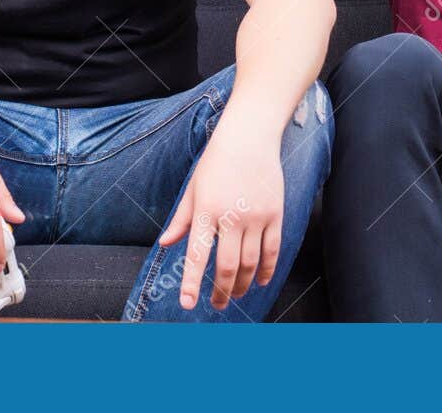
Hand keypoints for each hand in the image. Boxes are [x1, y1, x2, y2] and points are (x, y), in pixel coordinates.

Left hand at [157, 117, 283, 310]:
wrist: (250, 136)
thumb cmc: (217, 161)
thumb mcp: (193, 188)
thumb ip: (182, 219)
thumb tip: (165, 244)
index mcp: (206, 209)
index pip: (198, 254)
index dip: (192, 282)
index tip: (188, 304)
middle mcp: (232, 215)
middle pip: (228, 265)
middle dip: (222, 291)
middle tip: (217, 305)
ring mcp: (256, 215)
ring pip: (251, 262)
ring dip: (242, 285)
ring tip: (235, 295)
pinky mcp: (275, 213)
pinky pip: (272, 250)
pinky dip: (267, 270)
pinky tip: (260, 281)